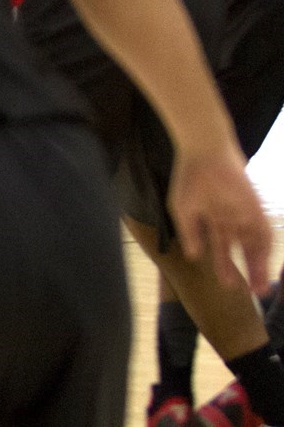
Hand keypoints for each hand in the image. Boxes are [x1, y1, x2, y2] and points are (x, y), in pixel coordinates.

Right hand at [167, 143, 273, 295]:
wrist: (203, 152)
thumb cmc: (188, 178)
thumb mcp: (183, 210)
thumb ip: (190, 233)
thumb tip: (194, 256)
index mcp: (212, 220)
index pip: (222, 249)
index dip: (225, 267)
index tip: (228, 286)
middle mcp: (231, 220)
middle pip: (243, 251)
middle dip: (248, 271)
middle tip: (253, 294)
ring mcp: (243, 214)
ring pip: (255, 245)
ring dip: (259, 265)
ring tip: (260, 287)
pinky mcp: (254, 207)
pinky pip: (263, 230)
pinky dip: (265, 247)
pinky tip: (263, 262)